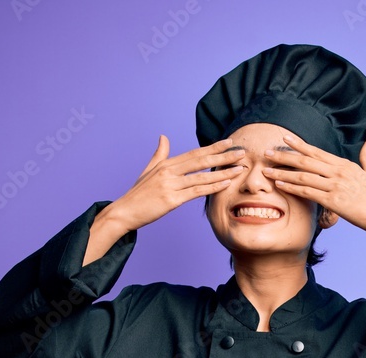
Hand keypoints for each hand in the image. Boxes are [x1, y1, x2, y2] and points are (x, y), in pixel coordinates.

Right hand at [98, 135, 244, 232]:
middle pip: (201, 161)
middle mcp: (169, 171)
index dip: (213, 147)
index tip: (229, 142)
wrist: (124, 212)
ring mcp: (170, 185)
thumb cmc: (138, 194)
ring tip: (240, 169)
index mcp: (166, 164)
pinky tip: (226, 183)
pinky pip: (196, 192)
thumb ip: (159, 154)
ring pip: (202, 176)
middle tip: (242, 152)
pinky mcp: (171, 200)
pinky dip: (213, 187)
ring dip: (223, 172)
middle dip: (223, 156)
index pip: (194, 153)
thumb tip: (164, 136)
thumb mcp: (148, 171)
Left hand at [260, 133, 365, 234]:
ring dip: (282, 171)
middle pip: (306, 160)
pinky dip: (291, 186)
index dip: (299, 145)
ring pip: (303, 175)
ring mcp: (335, 185)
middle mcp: (338, 172)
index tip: (285, 138)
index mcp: (346, 164)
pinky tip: (279, 184)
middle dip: (284, 156)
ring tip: (266, 169)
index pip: (317, 151)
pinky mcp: (333, 200)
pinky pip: (307, 192)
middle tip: (267, 152)